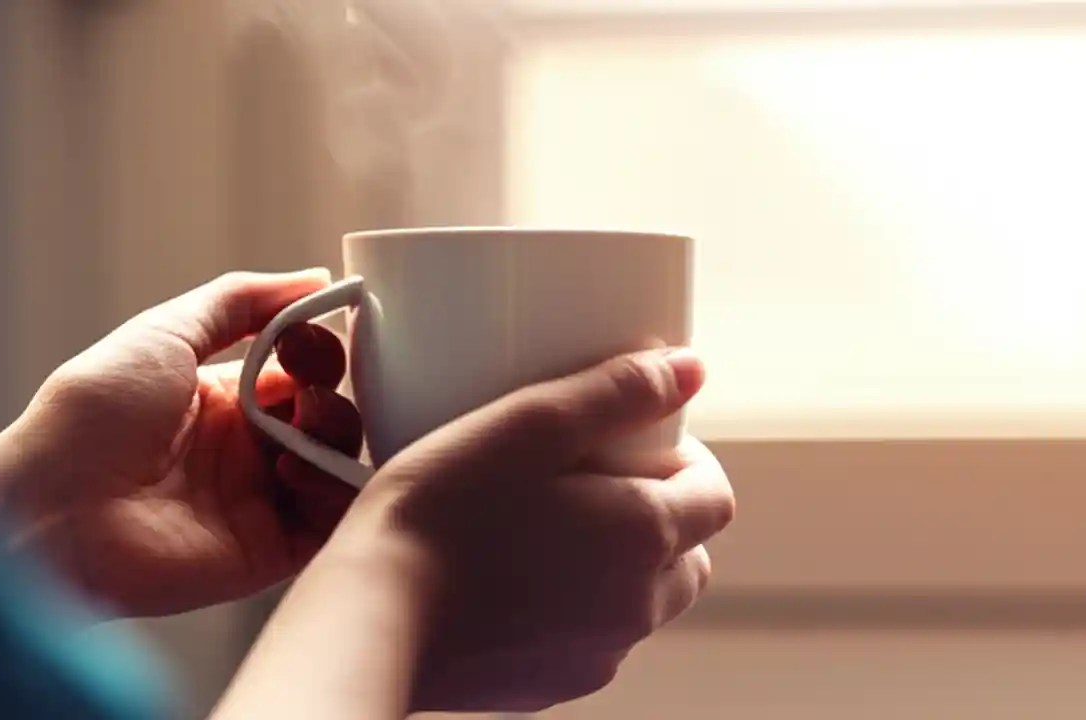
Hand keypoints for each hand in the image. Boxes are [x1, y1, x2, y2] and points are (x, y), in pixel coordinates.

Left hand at [0, 271, 362, 616]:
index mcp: (223, 399)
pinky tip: (294, 471)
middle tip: (308, 391)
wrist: (50, 509)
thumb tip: (315, 278)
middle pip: (328, 416)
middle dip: (333, 395)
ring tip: (302, 429)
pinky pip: (330, 522)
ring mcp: (259, 501)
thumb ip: (240, 301)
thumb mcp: (163, 332)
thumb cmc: (90, 417)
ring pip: (339, 465)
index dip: (318, 354)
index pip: (301, 372)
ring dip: (337, 438)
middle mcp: (247, 450)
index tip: (311, 343)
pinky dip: (335, 493)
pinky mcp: (268, 551)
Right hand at [326, 349, 733, 712]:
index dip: (686, 458)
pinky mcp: (547, 686)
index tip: (632, 439)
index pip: (715, 495)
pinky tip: (509, 577)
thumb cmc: (440, 512)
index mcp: (646, 536)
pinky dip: (570, 608)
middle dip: (658, 513)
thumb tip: (689, 368)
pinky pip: (585, 639)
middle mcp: (636, 607)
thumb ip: (617, 390)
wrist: (370, 619)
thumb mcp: (528, 422)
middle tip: (587, 477)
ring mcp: (593, 656)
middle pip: (687, 554)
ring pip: (639, 601)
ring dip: (617, 564)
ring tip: (543, 525)